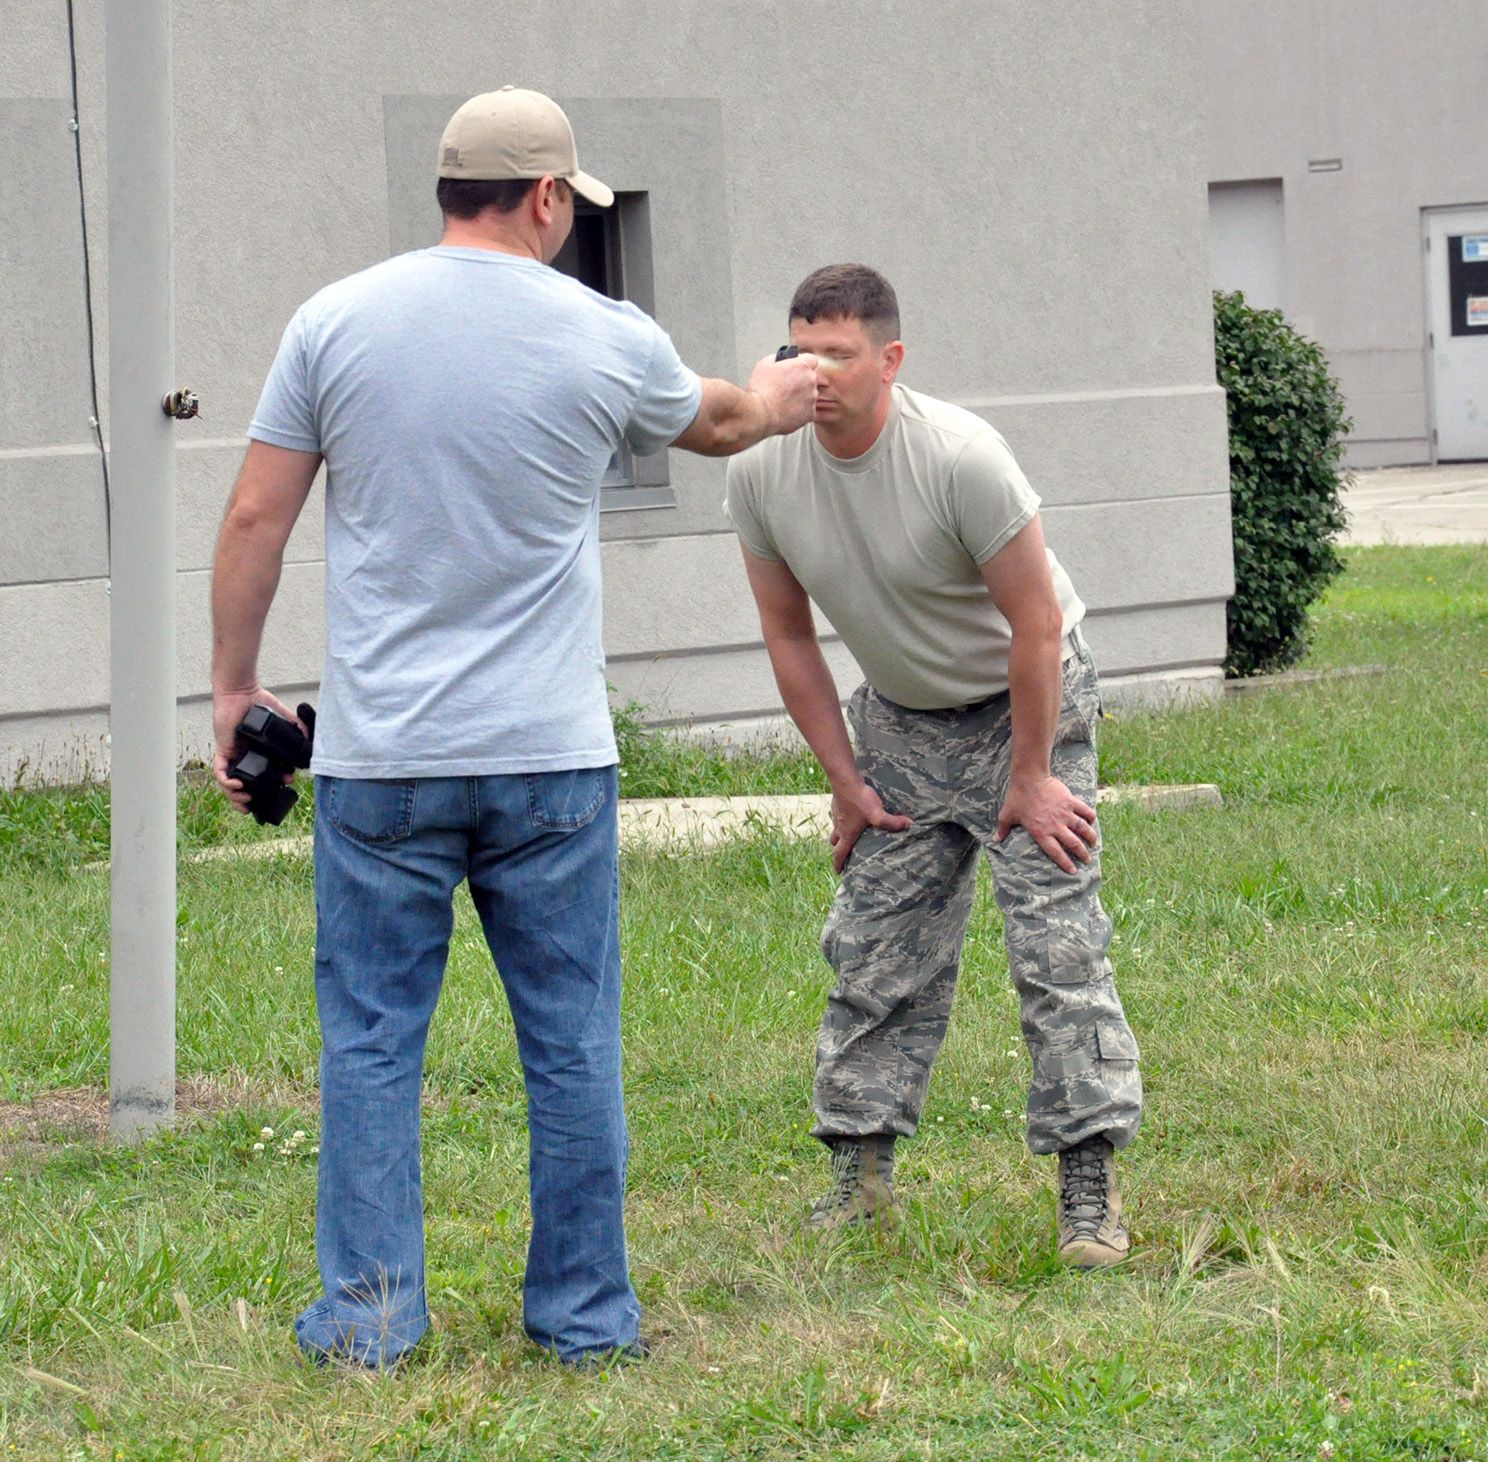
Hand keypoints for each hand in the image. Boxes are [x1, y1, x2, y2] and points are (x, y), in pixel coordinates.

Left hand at [212, 684, 304, 813]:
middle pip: (242, 786)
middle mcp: (245, 756)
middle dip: (247, 801)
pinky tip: (236, 784)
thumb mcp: (282, 717)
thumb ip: (296, 726)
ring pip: (229, 784)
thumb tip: (310, 739)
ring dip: (235, 797)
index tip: (286, 784)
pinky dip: (226, 781)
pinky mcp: (223, 751)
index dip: (272, 785)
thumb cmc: (258, 701)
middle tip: (256, 806)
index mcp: (259, 752)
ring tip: (246, 800)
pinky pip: (220, 772)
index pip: (264, 775)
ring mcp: (233, 755)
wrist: (241, 692)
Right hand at [746, 351, 819, 435]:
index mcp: (801, 366)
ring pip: (809, 396)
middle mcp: (810, 380)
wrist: (760, 414)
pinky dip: (800, 412)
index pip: (812, 360)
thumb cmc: (761, 390)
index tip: (797, 370)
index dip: (803, 364)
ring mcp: (812, 398)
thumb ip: (777, 358)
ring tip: (784, 402)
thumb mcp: (764, 365)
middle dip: (801, 382)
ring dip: (801, 397)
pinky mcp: (810, 414)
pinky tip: (787, 412)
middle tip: (786, 389)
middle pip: (810, 379)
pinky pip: (808, 411)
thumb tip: (781, 360)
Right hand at [830, 780, 911, 873]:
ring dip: (839, 833)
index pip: (839, 853)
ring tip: (847, 834)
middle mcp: (840, 826)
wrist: (846, 781)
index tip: (838, 872)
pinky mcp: (837, 804)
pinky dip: (842, 819)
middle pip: (835, 842)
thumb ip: (892, 822)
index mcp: (847, 834)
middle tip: (844, 853)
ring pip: (835, 828)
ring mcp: (837, 815)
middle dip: (838, 849)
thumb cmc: (860, 800)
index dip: (838, 864)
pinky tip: (851, 814)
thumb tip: (909, 825)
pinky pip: (838, 816)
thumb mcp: (878, 814)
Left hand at [995, 772, 1096, 873]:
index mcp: (1041, 832)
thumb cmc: (1017, 797)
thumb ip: (1003, 829)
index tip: (1072, 871)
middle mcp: (1055, 825)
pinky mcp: (1070, 801)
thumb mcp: (1007, 815)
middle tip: (1086, 860)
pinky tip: (1093, 821)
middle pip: (1073, 844)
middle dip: (1082, 854)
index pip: (1056, 852)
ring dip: (1091, 837)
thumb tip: (995, 840)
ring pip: (1083, 829)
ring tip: (1094, 843)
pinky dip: (1091, 816)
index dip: (1065, 863)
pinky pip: (1085, 811)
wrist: (1029, 778)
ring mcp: (1064, 813)